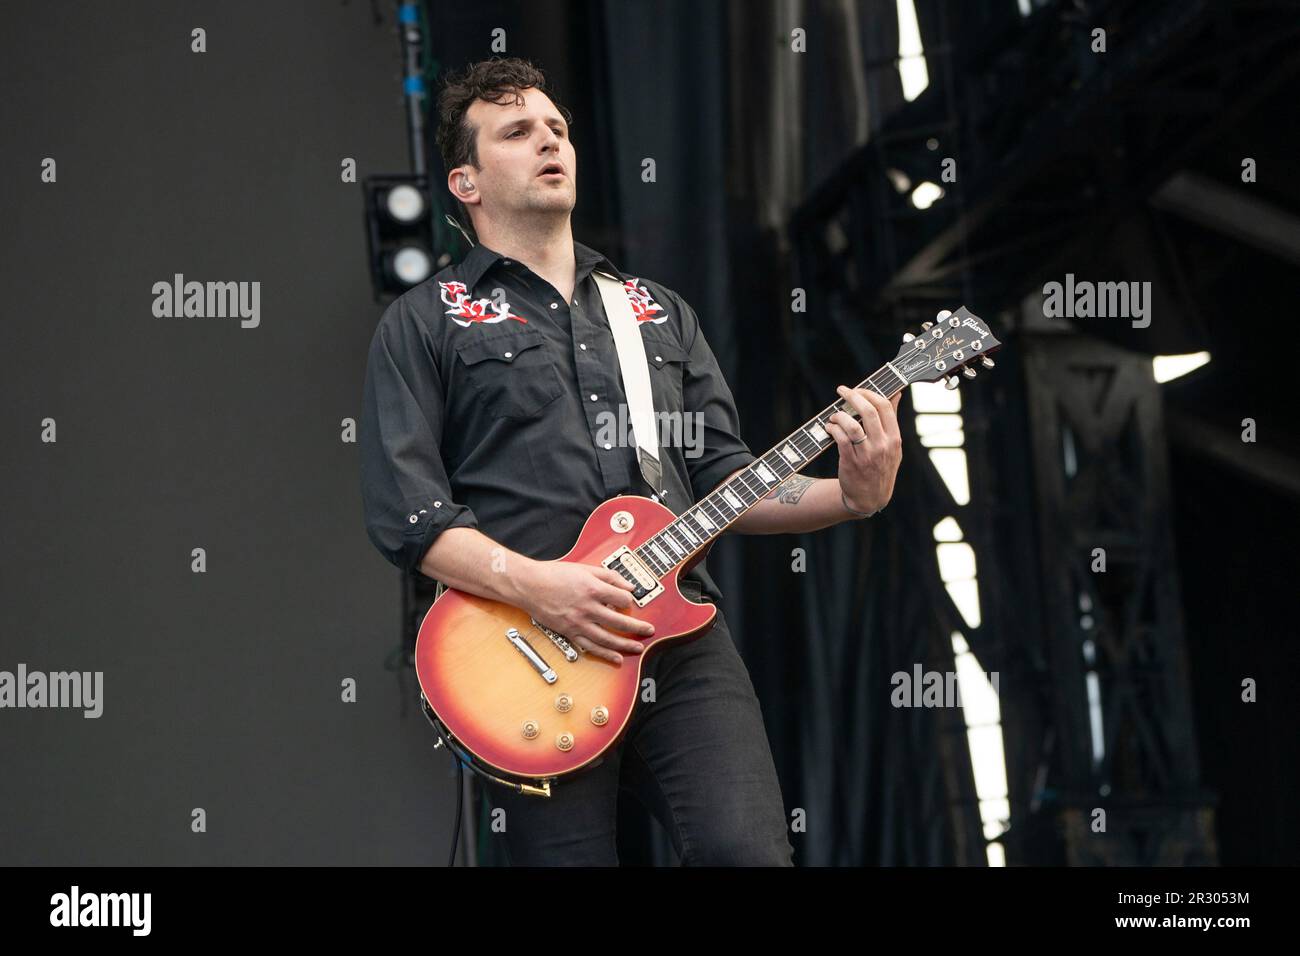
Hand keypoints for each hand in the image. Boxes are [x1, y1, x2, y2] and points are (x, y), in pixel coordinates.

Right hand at [517, 560, 653, 664]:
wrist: (529, 585)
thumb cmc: (555, 574)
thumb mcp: (585, 568)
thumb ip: (610, 576)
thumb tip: (629, 586)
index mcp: (593, 589)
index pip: (622, 599)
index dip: (629, 600)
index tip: (629, 601)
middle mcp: (587, 608)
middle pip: (619, 622)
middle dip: (637, 627)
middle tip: (649, 630)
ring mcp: (578, 623)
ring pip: (607, 639)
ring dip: (625, 645)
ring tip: (638, 648)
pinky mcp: (569, 632)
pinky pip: (591, 646)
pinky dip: (605, 654)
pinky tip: (617, 658)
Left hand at [826, 384, 902, 514]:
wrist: (869, 498)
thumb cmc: (880, 468)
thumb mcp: (893, 446)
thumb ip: (892, 420)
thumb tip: (896, 393)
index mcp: (895, 438)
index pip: (885, 407)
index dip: (869, 393)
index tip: (857, 389)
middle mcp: (883, 445)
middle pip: (868, 411)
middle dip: (853, 396)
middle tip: (842, 391)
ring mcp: (867, 454)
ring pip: (852, 425)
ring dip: (840, 415)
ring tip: (834, 415)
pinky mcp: (851, 462)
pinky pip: (840, 439)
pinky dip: (833, 428)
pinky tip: (830, 428)